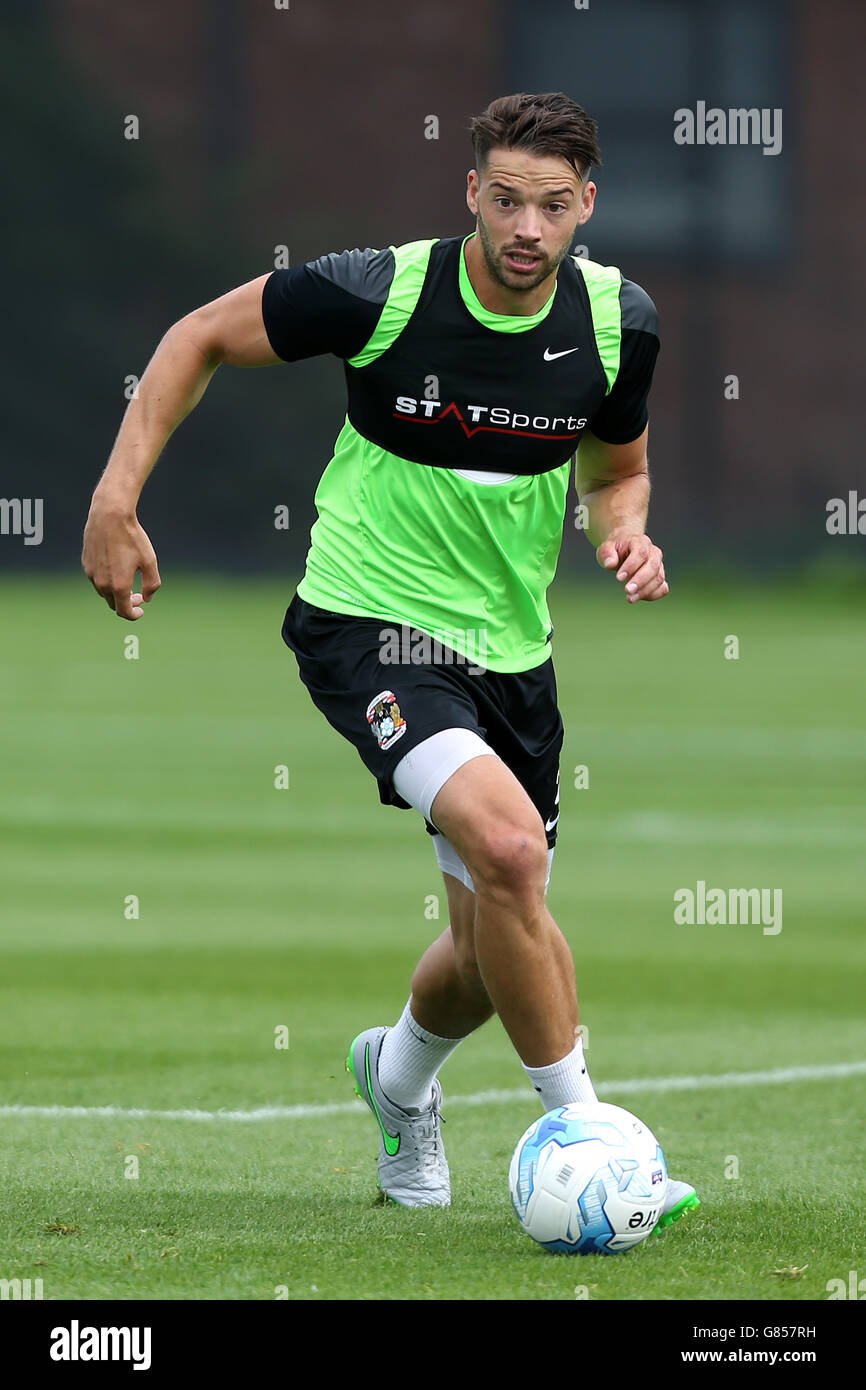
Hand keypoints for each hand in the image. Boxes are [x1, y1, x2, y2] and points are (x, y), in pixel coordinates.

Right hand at [82, 498, 161, 619]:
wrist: (109, 515)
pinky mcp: (86, 563)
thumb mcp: (149, 561)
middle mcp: (102, 583)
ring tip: (128, 581)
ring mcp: (91, 574)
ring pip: (104, 592)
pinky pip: (96, 578)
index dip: (134, 615)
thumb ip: (152, 584)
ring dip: (115, 592)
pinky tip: (116, 567)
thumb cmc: (132, 537)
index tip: (141, 610)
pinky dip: (107, 580)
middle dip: (126, 603)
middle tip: (138, 595)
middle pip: (113, 604)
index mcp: (119, 586)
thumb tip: (147, 599)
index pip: (124, 612)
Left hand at [596, 532, 668, 602]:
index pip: (640, 553)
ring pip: (659, 578)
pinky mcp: (660, 577)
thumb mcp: (606, 548)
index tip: (619, 578)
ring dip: (645, 591)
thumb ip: (606, 554)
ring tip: (630, 598)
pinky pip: (662, 588)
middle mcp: (653, 552)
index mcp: (640, 542)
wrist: (624, 550)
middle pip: (653, 567)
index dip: (631, 566)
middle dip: (640, 580)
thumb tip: (610, 564)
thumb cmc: (615, 550)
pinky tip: (638, 597)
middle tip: (627, 591)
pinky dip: (653, 595)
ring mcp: (659, 565)